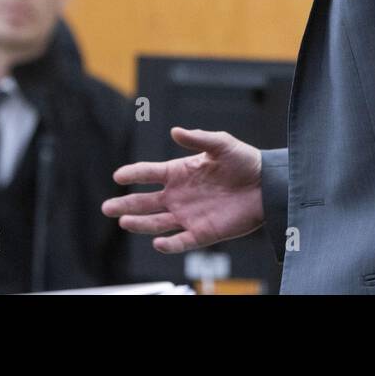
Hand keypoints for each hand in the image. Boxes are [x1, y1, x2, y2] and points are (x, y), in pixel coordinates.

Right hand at [101, 127, 264, 252]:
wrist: (267, 185)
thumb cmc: (244, 161)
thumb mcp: (221, 144)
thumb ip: (197, 138)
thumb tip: (174, 131)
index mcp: (179, 172)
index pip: (149, 173)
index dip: (133, 174)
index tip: (118, 176)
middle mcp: (179, 195)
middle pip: (145, 202)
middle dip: (125, 205)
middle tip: (107, 207)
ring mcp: (189, 215)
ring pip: (157, 222)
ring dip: (140, 223)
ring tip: (123, 222)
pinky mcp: (203, 232)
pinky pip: (182, 241)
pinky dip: (169, 244)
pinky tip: (157, 242)